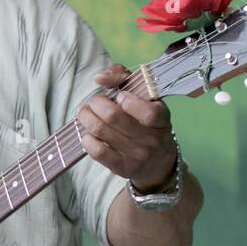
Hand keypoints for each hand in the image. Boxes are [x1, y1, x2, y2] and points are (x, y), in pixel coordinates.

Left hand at [76, 64, 177, 192]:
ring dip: (86, 117)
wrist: (158, 162)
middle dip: (96, 103)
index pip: (148, 112)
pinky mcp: (123, 168)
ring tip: (85, 113)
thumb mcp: (146, 97)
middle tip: (94, 102)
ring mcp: (137, 155)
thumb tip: (99, 77)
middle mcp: (151, 139)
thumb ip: (124, 78)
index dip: (128, 100)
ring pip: (101, 131)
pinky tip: (87, 134)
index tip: (119, 96)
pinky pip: (98, 152)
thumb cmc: (147, 122)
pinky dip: (87, 139)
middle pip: (113, 117)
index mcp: (161, 119)